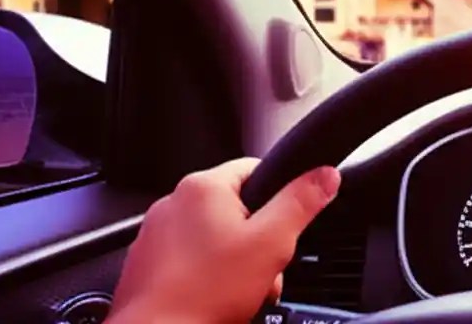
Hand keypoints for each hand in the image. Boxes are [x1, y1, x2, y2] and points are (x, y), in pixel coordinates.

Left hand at [107, 158, 340, 323]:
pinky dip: (204, 277)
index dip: (279, 199)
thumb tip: (324, 175)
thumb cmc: (204, 295)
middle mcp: (173, 203)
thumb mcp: (271, 244)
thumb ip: (300, 204)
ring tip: (236, 292)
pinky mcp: (147, 263)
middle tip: (261, 271)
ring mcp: (156, 234)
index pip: (256, 170)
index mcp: (204, 187)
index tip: (282, 229)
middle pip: (236, 210)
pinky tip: (212, 300)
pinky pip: (189, 261)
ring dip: (233, 262)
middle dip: (256, 242)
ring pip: (213, 239)